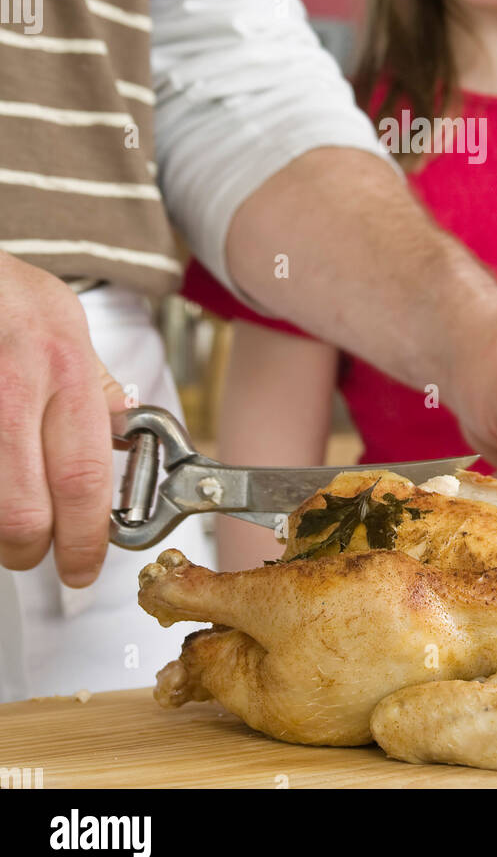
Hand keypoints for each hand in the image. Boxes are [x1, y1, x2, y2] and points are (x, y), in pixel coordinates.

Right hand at [0, 253, 129, 587]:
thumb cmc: (4, 291)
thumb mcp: (63, 320)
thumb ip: (93, 383)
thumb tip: (125, 434)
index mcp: (63, 367)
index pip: (83, 477)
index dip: (86, 538)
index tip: (84, 565)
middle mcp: (16, 387)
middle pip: (25, 512)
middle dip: (32, 550)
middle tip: (37, 552)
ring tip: (7, 522)